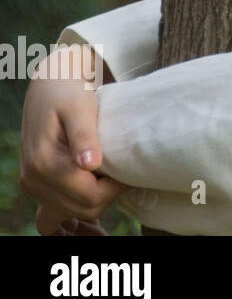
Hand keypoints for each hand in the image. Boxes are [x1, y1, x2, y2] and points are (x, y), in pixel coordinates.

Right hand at [19, 45, 130, 234]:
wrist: (50, 83)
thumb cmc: (69, 90)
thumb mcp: (80, 106)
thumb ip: (84, 135)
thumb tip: (89, 165)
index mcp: (44, 162)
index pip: (91, 196)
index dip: (117, 188)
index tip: (131, 168)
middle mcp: (33, 179)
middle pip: (83, 209)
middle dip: (109, 195)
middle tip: (125, 170)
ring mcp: (33, 184)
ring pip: (73, 212)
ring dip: (95, 202)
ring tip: (113, 178)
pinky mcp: (37, 183)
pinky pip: (54, 215)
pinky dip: (73, 216)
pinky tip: (93, 207)